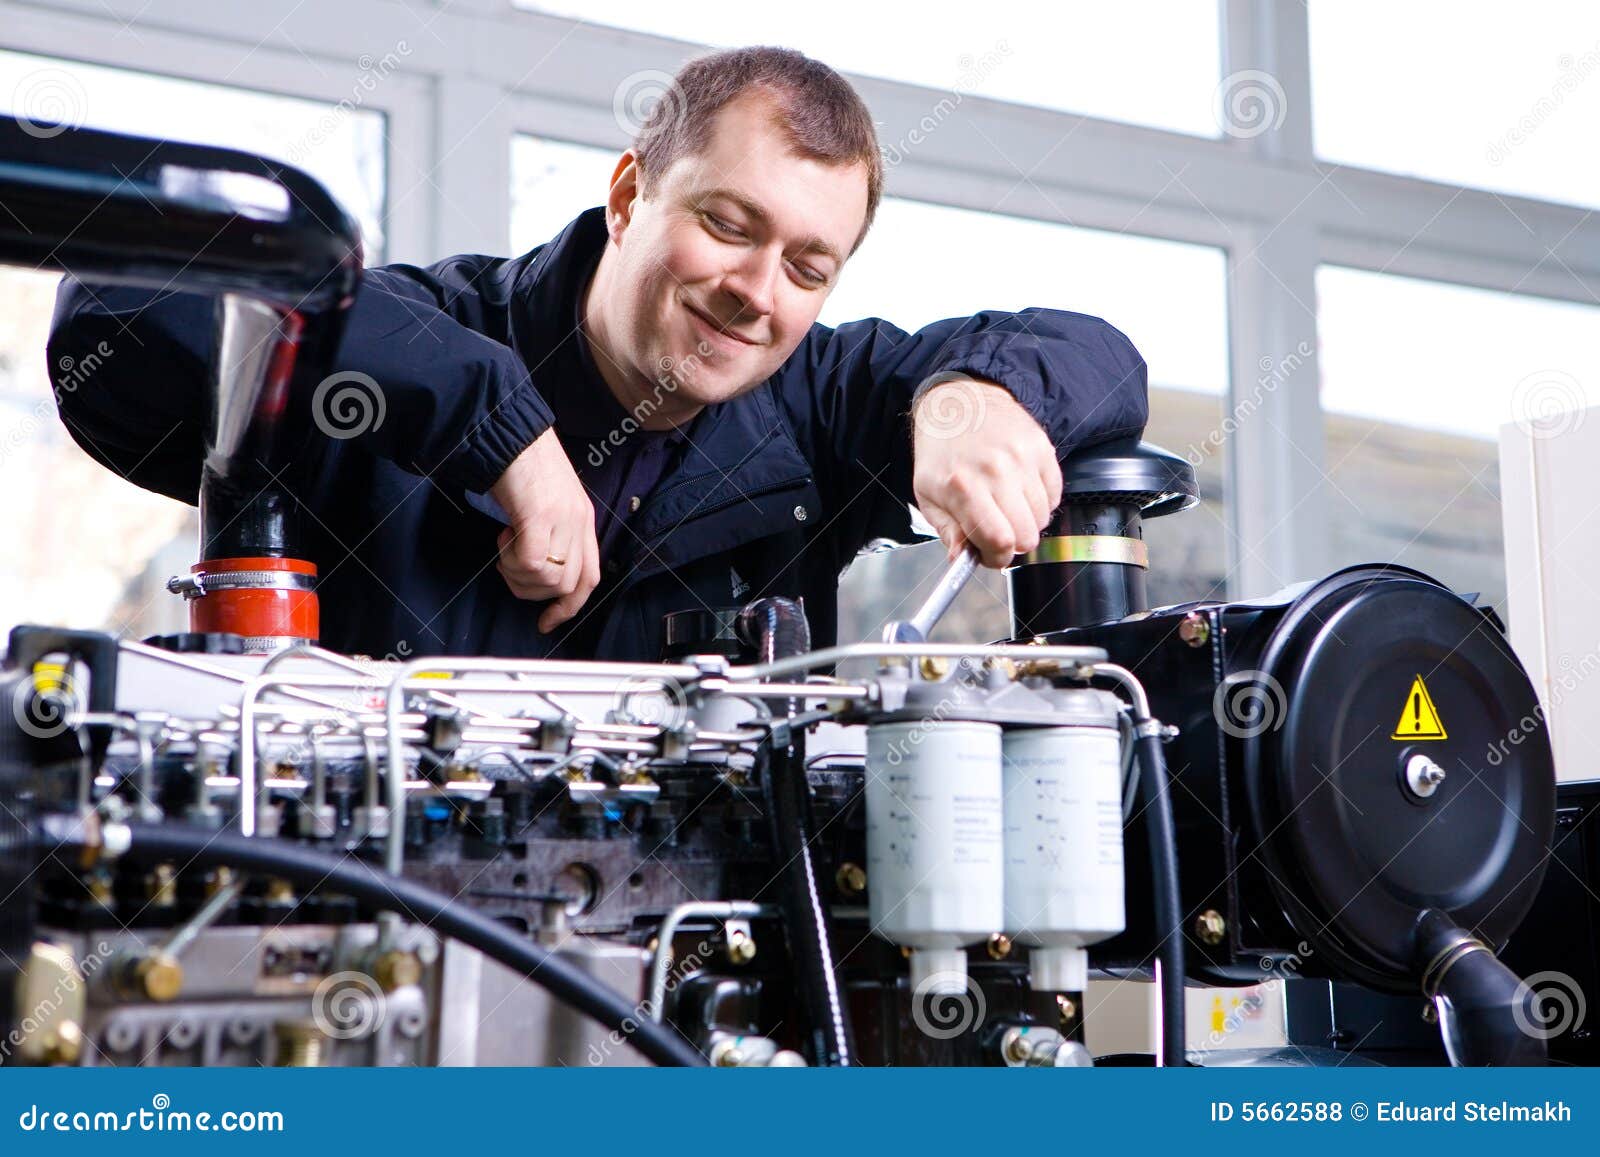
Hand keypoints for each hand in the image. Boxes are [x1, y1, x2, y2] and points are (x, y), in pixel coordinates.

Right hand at [489, 428, 601, 632]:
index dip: (569, 607)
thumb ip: (549, 533)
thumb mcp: (545, 504)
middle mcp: (579, 523)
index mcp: (583, 521)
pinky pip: (534, 564)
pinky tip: (503, 539)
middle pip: (569, 586)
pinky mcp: (541, 516)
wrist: (509, 432)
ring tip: (506, 545)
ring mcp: (563, 520)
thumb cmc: (520, 465)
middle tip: (510, 567)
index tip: (547, 623)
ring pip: (551, 580)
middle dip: (534, 592)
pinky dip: (513, 562)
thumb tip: (536, 569)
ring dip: (519, 575)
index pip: (589, 578)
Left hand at [911, 376, 1063, 568]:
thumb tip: (961, 558)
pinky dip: (1041, 502)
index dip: (997, 558)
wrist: (961, 403)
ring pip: (1043, 518)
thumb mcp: (928, 494)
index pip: (999, 541)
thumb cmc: (942, 452)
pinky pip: (1055, 495)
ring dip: (1026, 521)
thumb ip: (947, 531)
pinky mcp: (1042, 448)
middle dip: (1012, 544)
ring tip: (1006, 505)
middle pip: (1026, 536)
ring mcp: (1023, 457)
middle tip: (997, 531)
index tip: (990, 555)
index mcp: (963, 486)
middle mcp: (996, 470)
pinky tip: (1020, 490)